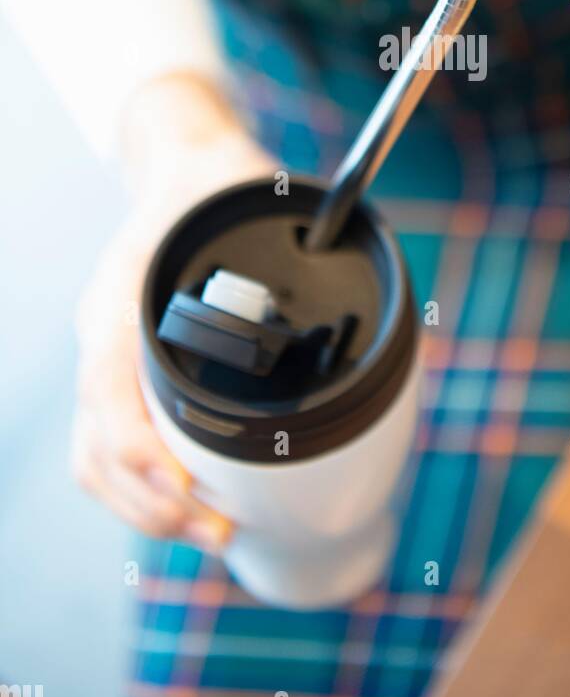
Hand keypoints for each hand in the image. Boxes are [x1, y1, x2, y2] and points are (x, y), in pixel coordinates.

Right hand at [72, 74, 275, 546]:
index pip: (108, 390)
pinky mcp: (124, 374)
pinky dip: (143, 490)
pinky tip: (189, 505)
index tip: (190, 488)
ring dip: (147, 508)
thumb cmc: (213, 181)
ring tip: (213, 532)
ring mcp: (108, 357)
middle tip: (222, 530)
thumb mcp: (247, 186)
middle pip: (98, 446)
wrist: (181, 164)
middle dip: (155, 503)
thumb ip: (291, 220)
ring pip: (97, 458)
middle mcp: (105, 333)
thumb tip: (346, 249)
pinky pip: (110, 448)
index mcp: (123, 296)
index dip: (142, 451)